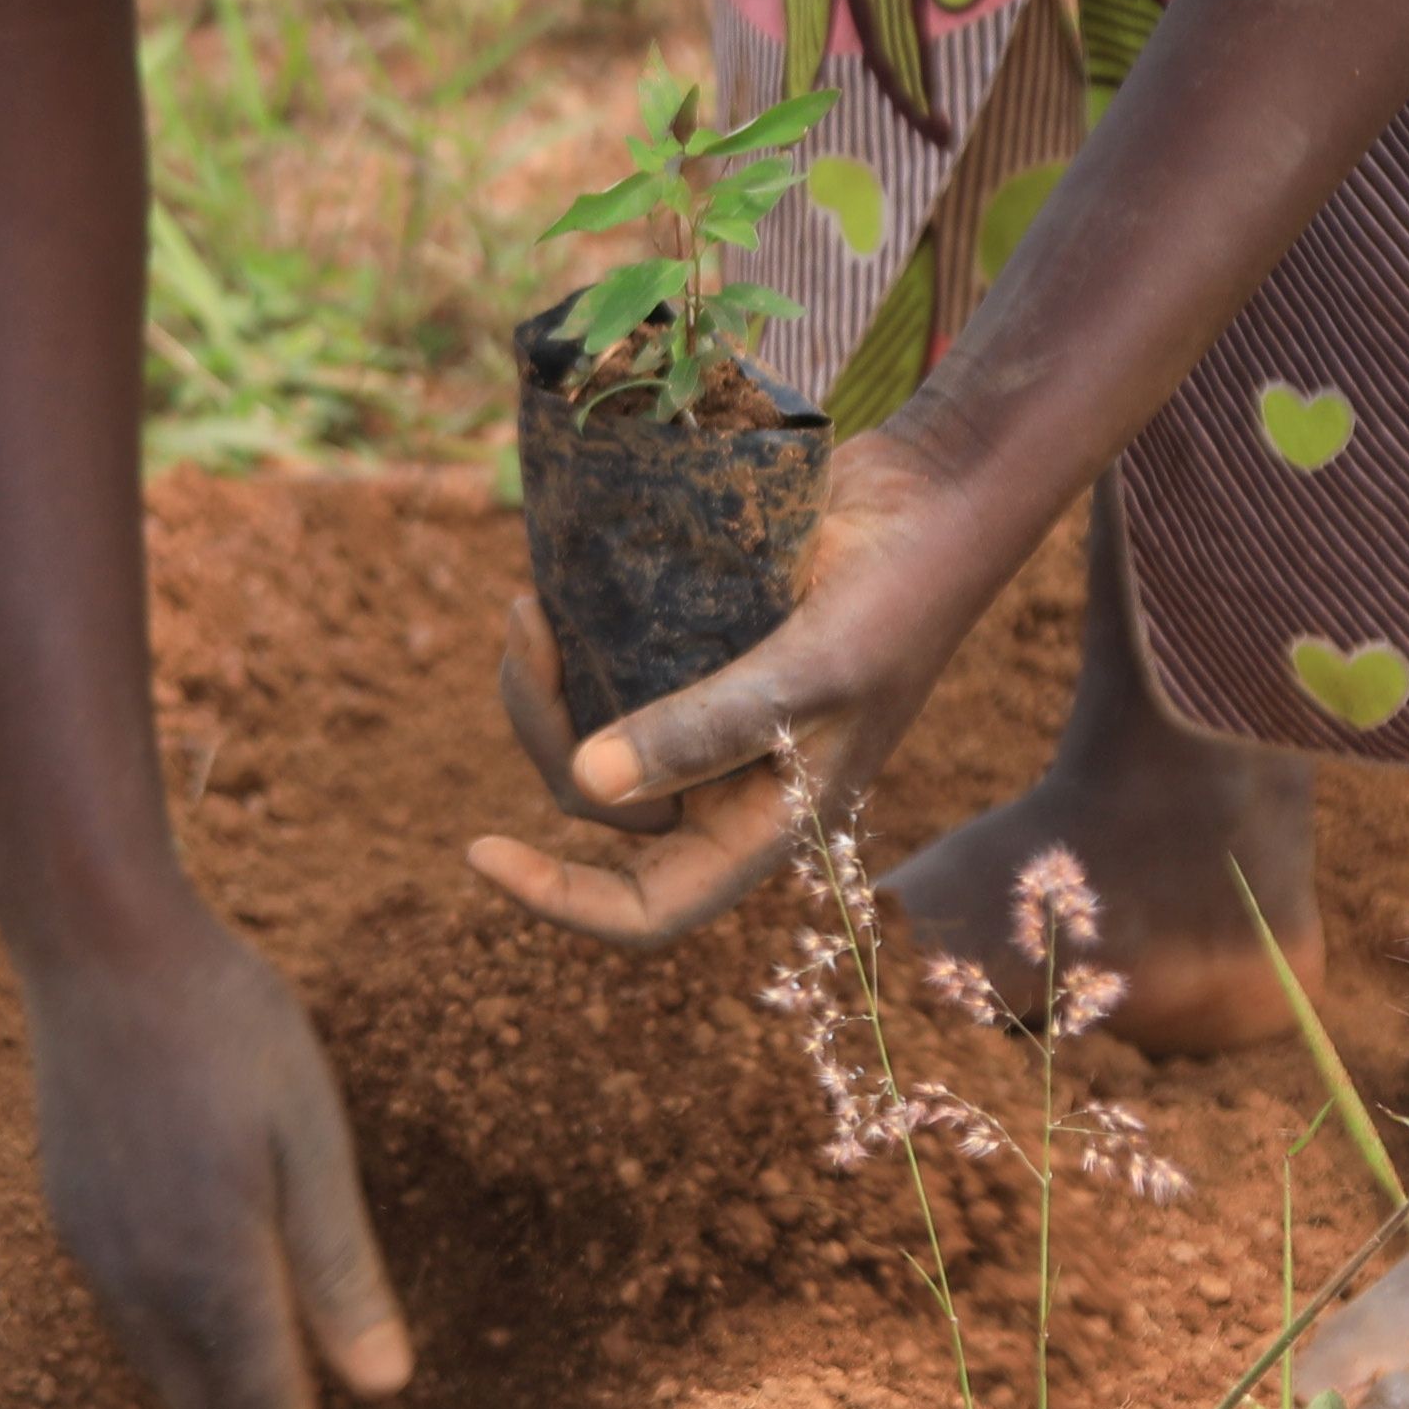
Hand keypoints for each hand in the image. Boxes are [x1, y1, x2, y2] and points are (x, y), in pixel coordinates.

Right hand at [12, 905, 411, 1408]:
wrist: (95, 943)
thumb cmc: (226, 1020)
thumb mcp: (310, 1133)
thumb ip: (340, 1267)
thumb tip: (386, 1391)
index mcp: (213, 1267)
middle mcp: (144, 1282)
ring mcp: (98, 1254)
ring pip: (165, 1385)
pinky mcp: (77, 1219)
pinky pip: (135, 1333)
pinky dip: (181, 1380)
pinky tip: (209, 1374)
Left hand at [464, 424, 1032, 947]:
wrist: (930, 500)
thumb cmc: (893, 603)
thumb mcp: (805, 675)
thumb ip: (702, 731)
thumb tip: (586, 785)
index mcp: (762, 826)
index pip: (646, 908)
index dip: (559, 899)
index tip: (478, 849)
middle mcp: (725, 785)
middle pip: (597, 802)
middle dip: (544, 726)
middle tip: (527, 627)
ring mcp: (705, 717)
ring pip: (588, 735)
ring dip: (544, 683)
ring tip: (528, 606)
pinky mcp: (693, 651)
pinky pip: (606, 671)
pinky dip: (571, 642)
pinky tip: (551, 588)